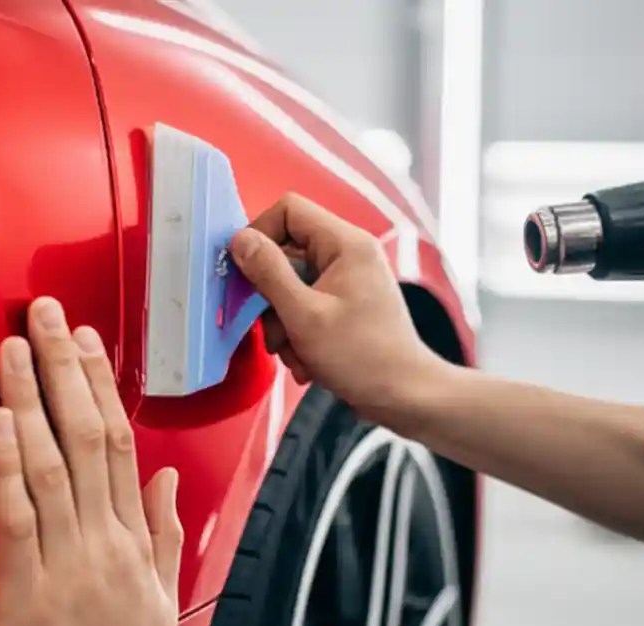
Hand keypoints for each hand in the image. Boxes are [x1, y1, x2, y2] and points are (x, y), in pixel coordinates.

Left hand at [0, 297, 181, 625]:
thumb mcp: (161, 598)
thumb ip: (164, 533)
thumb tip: (167, 482)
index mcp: (133, 541)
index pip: (119, 444)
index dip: (100, 386)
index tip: (85, 342)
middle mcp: (104, 543)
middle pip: (88, 437)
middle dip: (65, 369)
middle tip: (47, 316)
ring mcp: (66, 565)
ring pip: (51, 465)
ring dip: (32, 400)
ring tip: (14, 349)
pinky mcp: (24, 595)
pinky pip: (16, 518)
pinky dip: (6, 466)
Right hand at [229, 193, 441, 425]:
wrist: (405, 397)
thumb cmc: (362, 357)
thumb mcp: (304, 315)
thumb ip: (268, 273)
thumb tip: (238, 240)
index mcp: (345, 243)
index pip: (288, 210)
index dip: (259, 235)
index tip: (242, 272)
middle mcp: (348, 254)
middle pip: (286, 253)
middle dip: (270, 296)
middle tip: (271, 330)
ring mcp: (348, 280)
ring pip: (291, 285)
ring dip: (282, 324)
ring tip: (295, 355)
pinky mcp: (345, 305)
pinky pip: (306, 306)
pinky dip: (298, 334)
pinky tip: (307, 362)